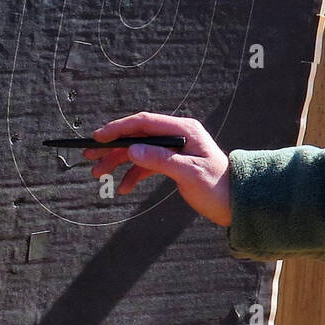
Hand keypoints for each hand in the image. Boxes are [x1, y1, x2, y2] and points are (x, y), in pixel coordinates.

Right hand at [83, 113, 231, 226]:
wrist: (236, 203)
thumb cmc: (218, 186)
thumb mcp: (189, 174)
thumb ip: (160, 160)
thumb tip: (132, 150)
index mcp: (184, 130)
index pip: (144, 122)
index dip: (119, 128)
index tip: (98, 137)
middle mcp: (177, 135)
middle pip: (137, 136)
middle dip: (113, 146)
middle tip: (89, 156)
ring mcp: (173, 149)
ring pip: (138, 151)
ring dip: (118, 162)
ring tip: (98, 174)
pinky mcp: (172, 164)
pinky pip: (146, 165)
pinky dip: (133, 175)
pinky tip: (124, 188)